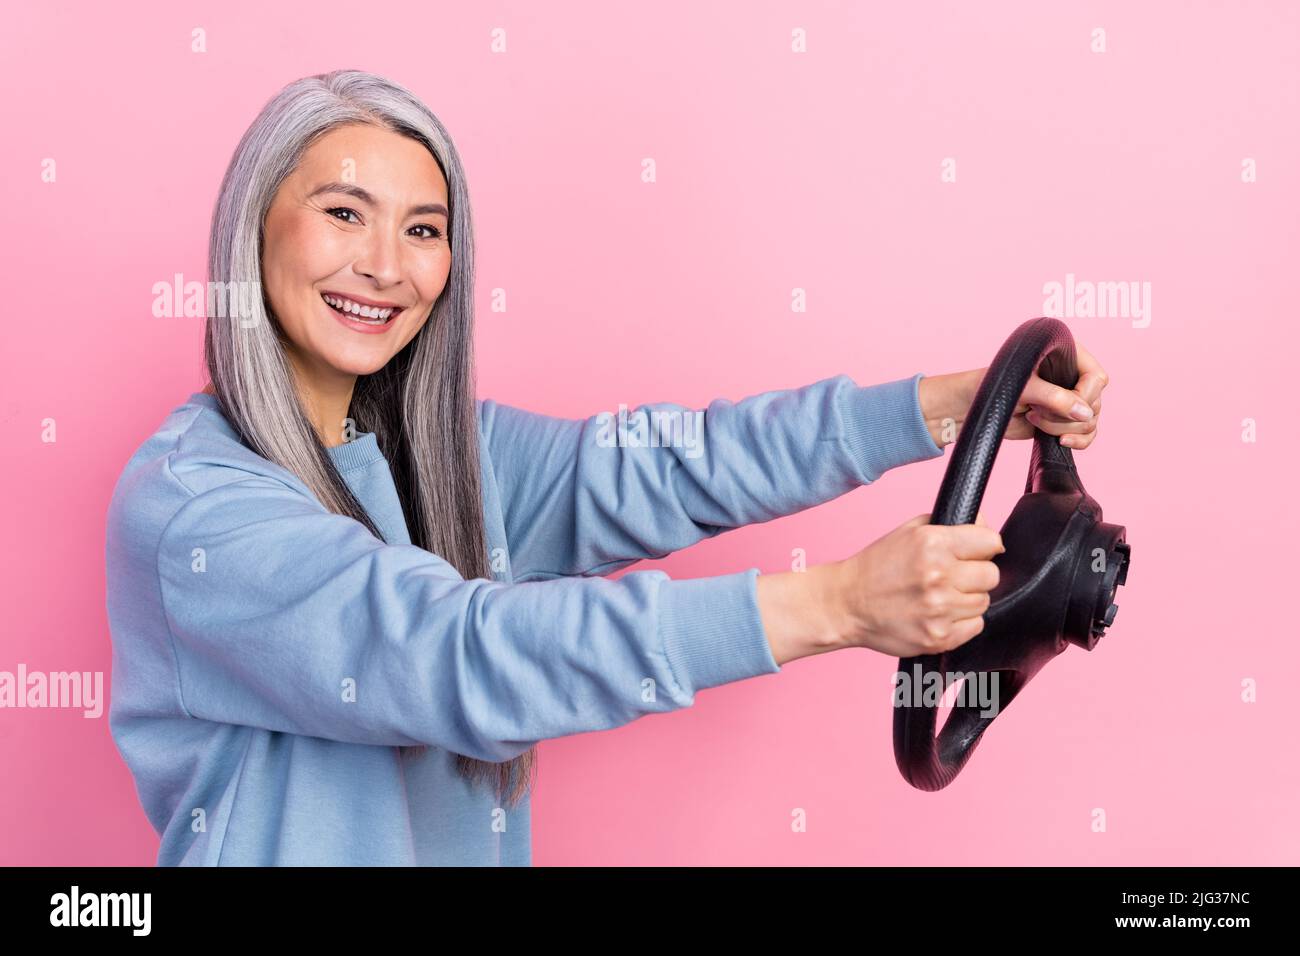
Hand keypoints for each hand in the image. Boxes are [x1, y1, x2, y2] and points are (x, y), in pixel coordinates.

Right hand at [832, 511, 1003, 657]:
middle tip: (952, 577)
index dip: (982, 547)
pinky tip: (939, 614)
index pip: (991, 542)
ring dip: (966, 599)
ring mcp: (939, 610)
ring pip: (983, 602)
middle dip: (975, 574)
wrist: (846, 603)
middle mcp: (938, 576)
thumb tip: (985, 526)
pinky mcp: (938, 637)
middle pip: (991, 575)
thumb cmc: (877, 566)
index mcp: (933, 543)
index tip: (972, 553)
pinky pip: (975, 627)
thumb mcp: (910, 531)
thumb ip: (950, 524)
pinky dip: (961, 622)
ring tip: (941, 596)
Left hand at [920, 342, 1108, 450]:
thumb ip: (1054, 397)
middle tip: (1036, 412)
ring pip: (1090, 421)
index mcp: (1065, 357)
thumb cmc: (992, 385)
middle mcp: (1070, 378)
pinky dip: (1078, 441)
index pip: (1096, 378)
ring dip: (1066, 428)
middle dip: (1068, 415)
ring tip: (1035, 420)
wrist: (972, 406)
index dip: (1086, 395)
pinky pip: (1084, 435)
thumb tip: (1086, 413)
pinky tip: (1059, 441)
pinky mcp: (1060, 421)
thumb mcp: (1023, 387)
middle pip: (1094, 403)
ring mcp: (1067, 401)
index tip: (1066, 405)